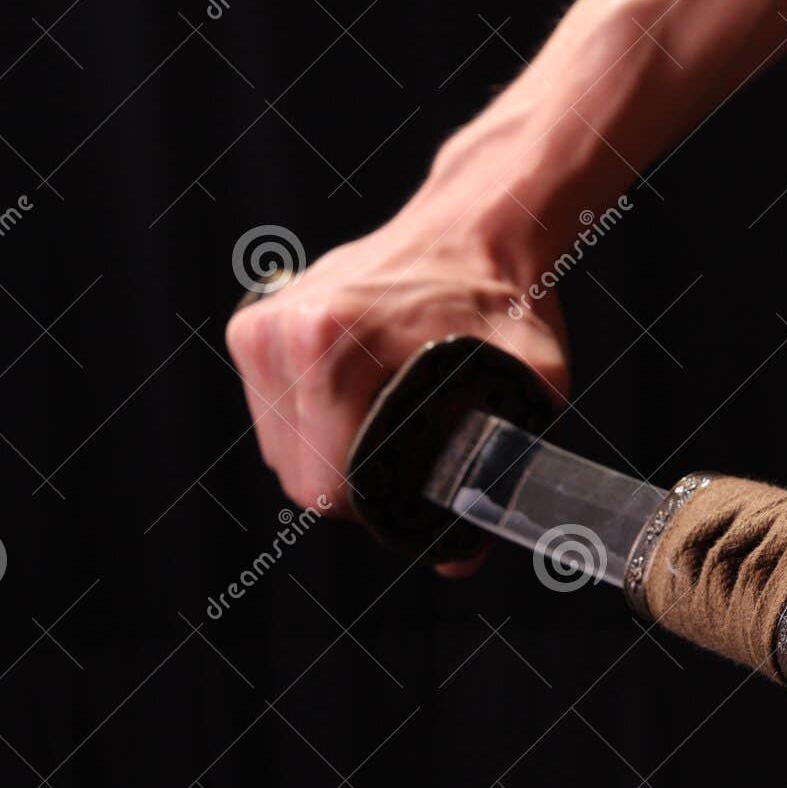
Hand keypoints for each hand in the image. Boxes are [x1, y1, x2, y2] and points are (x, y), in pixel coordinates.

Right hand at [225, 137, 570, 572]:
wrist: (478, 224)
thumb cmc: (506, 299)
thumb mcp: (531, 383)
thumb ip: (502, 473)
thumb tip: (457, 563)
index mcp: (329, 342)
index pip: (327, 484)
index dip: (378, 511)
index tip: (420, 497)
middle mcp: (281, 330)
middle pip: (300, 474)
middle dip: (356, 489)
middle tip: (413, 463)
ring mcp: (261, 325)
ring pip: (282, 451)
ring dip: (332, 458)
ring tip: (390, 428)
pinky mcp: (255, 324)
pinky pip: (275, 416)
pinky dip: (315, 427)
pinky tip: (362, 405)